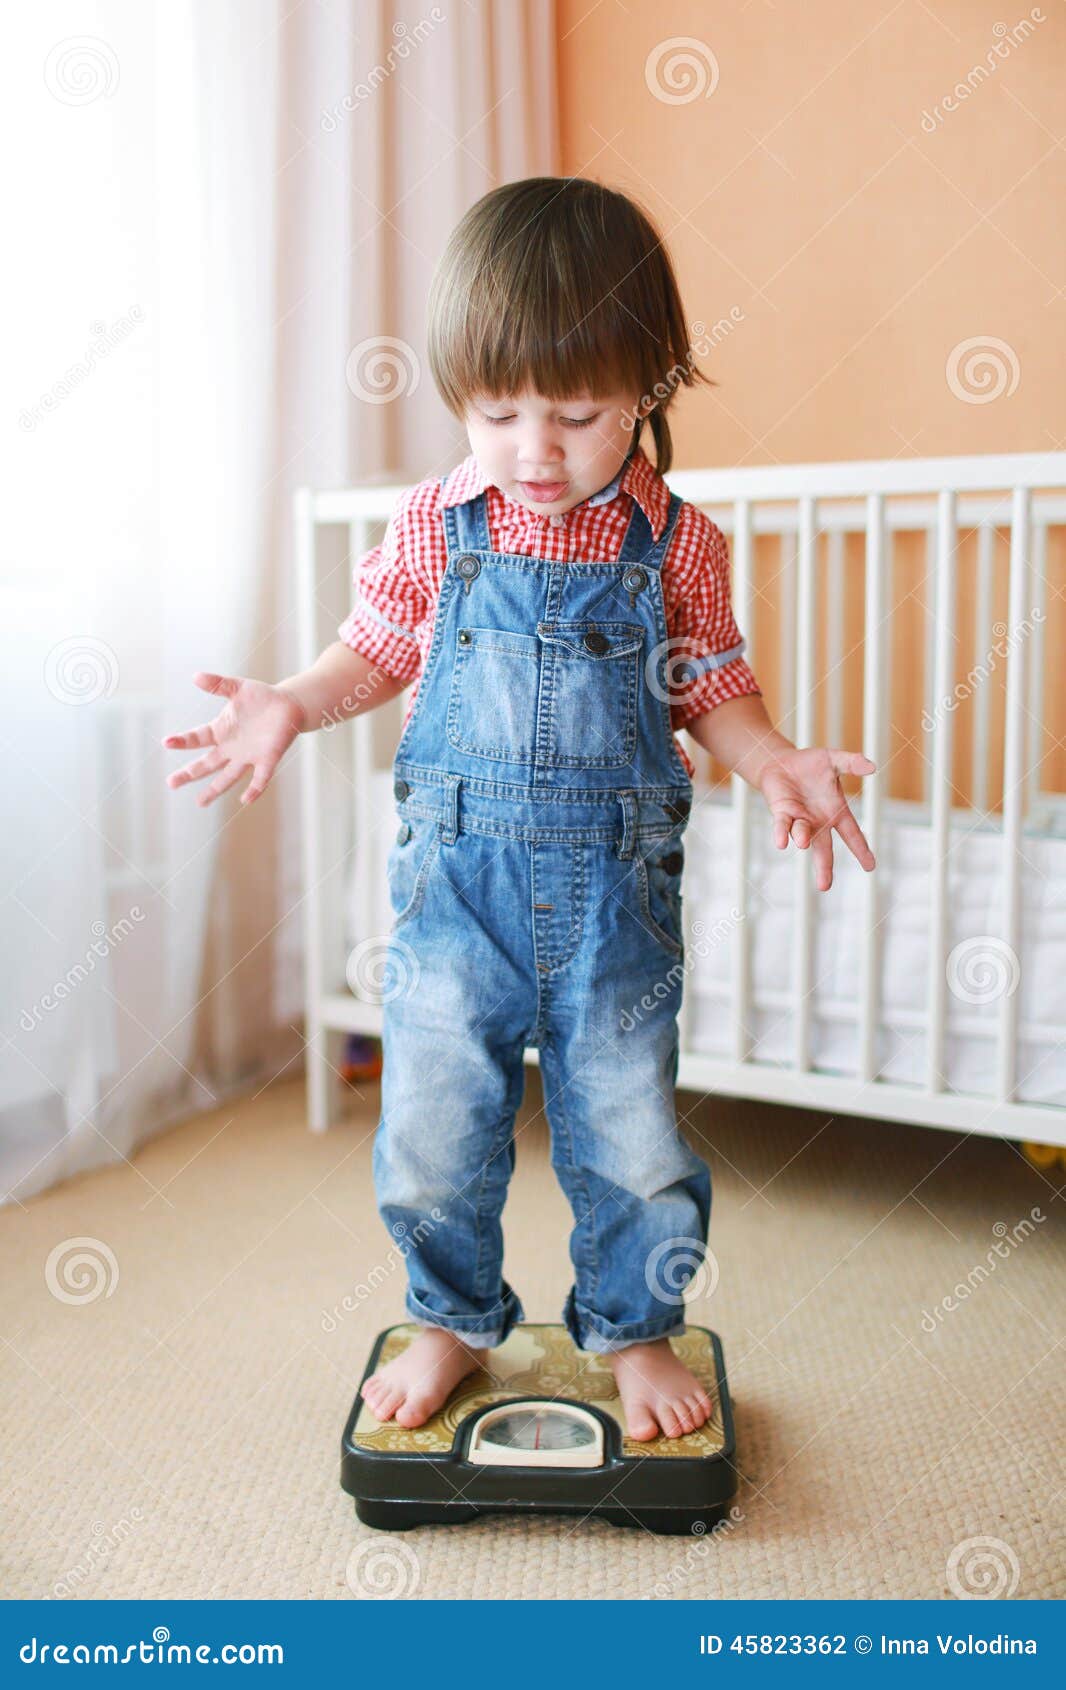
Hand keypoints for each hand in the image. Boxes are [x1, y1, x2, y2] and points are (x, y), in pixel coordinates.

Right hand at [161, 671, 304, 807]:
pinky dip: (254, 789)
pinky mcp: (268, 760)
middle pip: (207, 764)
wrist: (288, 705)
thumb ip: (218, 684)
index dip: (183, 741)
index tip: (166, 742)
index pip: (197, 738)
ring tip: (200, 802)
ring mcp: (248, 756)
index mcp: (221, 731)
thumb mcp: (237, 687)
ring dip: (215, 789)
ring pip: (228, 777)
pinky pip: (260, 778)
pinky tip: (246, 800)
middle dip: (189, 773)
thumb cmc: (261, 697)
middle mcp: (231, 748)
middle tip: (171, 783)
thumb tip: (196, 676)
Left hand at [757, 747, 875, 891]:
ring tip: (803, 842)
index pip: (852, 834)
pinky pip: (783, 826)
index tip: (870, 866)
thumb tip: (872, 767)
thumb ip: (852, 763)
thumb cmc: (810, 764)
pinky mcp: (782, 813)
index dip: (861, 849)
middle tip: (824, 887)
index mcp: (836, 812)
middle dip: (824, 867)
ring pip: (803, 836)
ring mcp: (800, 820)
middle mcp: (818, 822)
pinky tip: (782, 843)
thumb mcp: (834, 760)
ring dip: (803, 838)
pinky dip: (782, 833)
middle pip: (824, 849)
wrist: (781, 762)